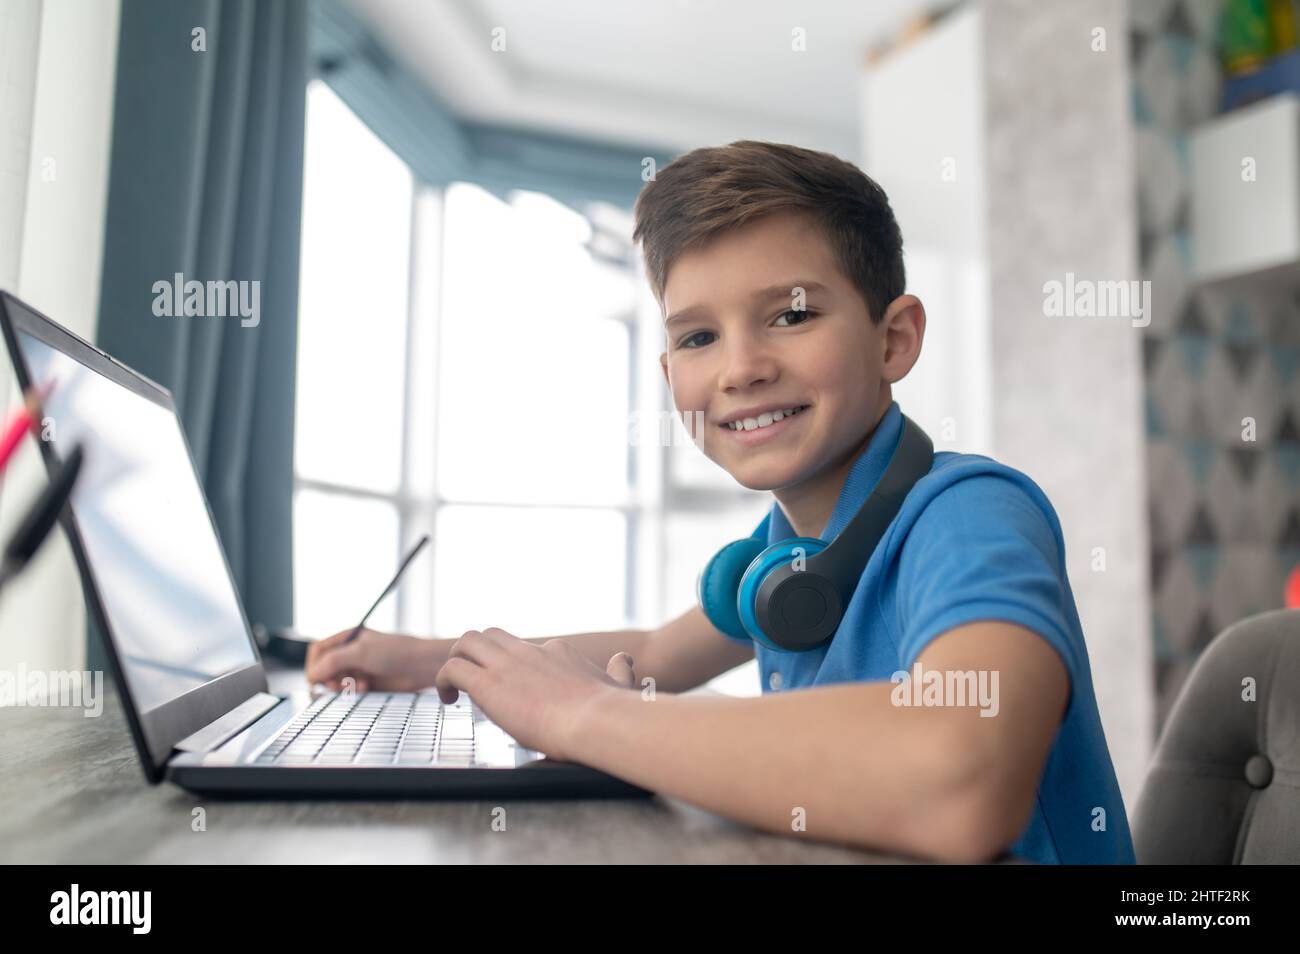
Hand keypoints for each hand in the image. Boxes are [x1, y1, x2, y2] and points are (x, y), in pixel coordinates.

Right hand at [304, 627, 449, 691]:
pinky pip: (349, 690)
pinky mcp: (366, 682)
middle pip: (324, 668)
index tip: (316, 679)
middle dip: (329, 678)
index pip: (318, 651)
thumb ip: (334, 661)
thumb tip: (313, 674)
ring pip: (336, 680)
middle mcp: (350, 652)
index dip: (314, 665)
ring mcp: (358, 667)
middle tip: (338, 685)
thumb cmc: (396, 652)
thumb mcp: (361, 652)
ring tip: (358, 685)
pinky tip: (367, 688)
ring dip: (343, 685)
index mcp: (348, 637)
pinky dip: (354, 690)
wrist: (421, 666)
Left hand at [434, 628, 637, 762]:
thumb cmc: (610, 711)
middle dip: (476, 654)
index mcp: (557, 653)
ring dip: (455, 660)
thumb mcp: (620, 685)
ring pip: (466, 641)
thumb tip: (625, 660)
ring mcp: (507, 665)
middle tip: (473, 682)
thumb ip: (621, 672)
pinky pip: (452, 669)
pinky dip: (443, 681)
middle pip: (491, 635)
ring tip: (453, 689)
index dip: (513, 668)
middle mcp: (529, 652)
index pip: (525, 649)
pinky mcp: (488, 684)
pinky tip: (448, 701)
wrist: (595, 721)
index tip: (512, 692)